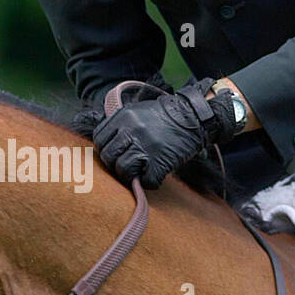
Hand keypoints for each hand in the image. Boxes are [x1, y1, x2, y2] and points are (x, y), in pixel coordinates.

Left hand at [92, 78, 236, 188]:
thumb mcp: (138, 111)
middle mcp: (131, 130)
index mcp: (123, 116)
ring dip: (129, 175)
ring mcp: (145, 146)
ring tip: (139, 172)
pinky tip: (154, 176)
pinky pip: (145, 181)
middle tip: (127, 166)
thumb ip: (120, 124)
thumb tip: (106, 143)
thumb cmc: (166, 116)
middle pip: (108, 156)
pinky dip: (149, 182)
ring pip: (123, 170)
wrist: (194, 117)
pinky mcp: (159, 161)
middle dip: (115, 164)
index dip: (106, 149)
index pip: (99, 139)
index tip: (115, 153)